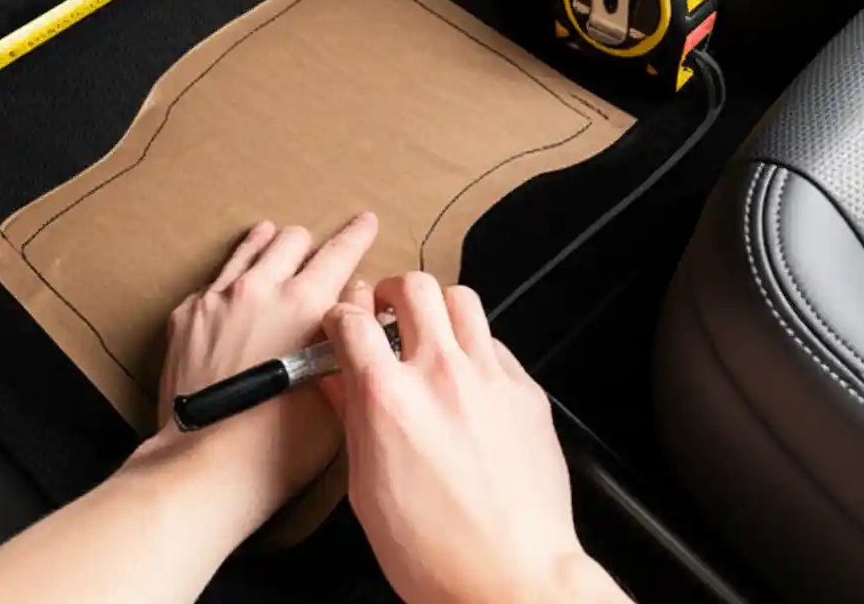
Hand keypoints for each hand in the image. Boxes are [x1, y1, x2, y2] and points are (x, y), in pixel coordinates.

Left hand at [132, 212, 378, 527]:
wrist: (208, 463)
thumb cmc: (282, 443)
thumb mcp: (338, 390)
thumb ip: (348, 340)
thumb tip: (353, 311)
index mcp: (306, 303)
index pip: (340, 251)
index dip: (357, 234)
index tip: (365, 221)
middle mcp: (260, 288)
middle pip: (291, 240)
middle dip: (309, 244)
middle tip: (316, 252)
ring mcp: (216, 299)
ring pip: (248, 251)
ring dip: (267, 245)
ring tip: (273, 238)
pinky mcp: (185, 317)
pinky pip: (212, 284)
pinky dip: (229, 282)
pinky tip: (233, 294)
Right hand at [322, 274, 628, 603]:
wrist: (511, 577)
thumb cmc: (434, 551)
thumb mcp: (365, 487)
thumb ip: (351, 420)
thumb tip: (337, 382)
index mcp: (388, 399)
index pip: (352, 319)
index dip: (340, 315)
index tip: (341, 324)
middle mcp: (441, 376)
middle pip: (414, 288)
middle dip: (391, 293)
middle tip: (385, 313)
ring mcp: (490, 380)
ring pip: (462, 300)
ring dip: (437, 308)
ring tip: (428, 332)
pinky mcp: (526, 394)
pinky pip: (496, 344)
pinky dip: (474, 348)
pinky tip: (466, 378)